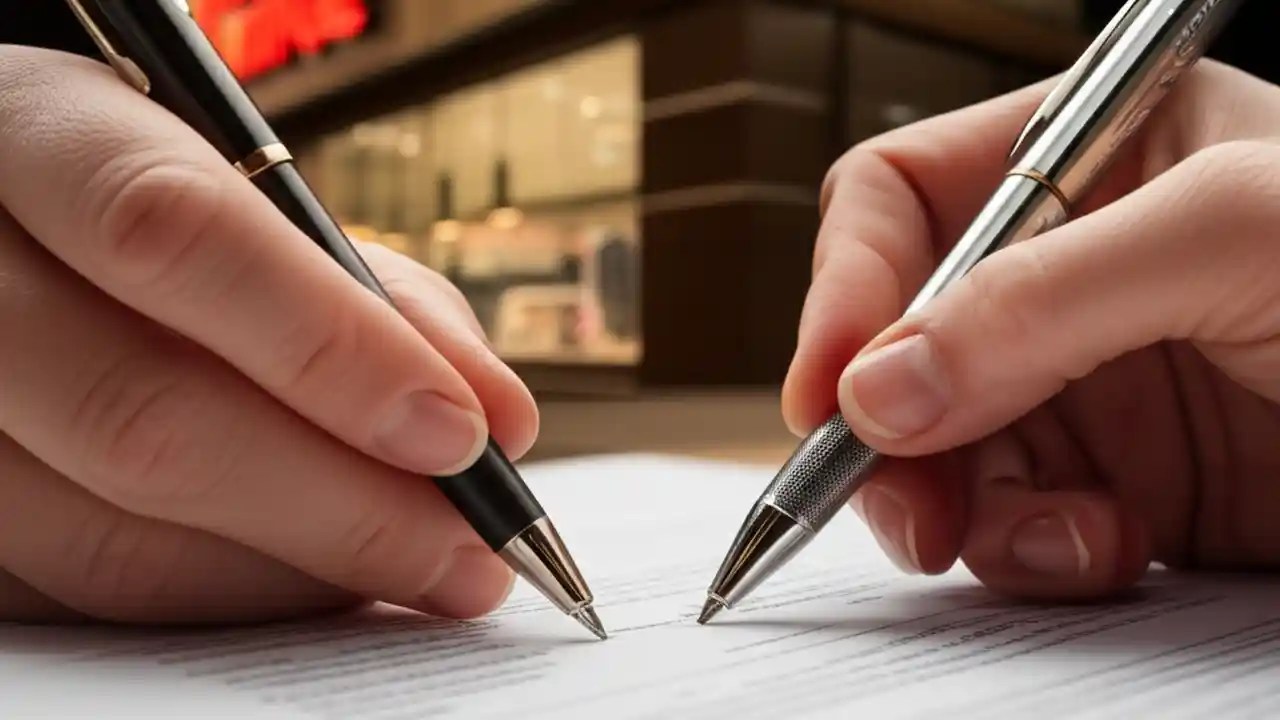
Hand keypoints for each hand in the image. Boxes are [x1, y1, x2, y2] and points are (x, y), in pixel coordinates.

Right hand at [0, 47, 538, 623]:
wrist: (6, 238)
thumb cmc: (160, 208)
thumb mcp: (255, 199)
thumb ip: (376, 294)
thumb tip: (497, 420)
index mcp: (35, 131)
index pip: (169, 233)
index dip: (331, 346)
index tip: (462, 434)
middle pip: (142, 415)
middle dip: (345, 506)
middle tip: (470, 552)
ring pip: (107, 536)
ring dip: (295, 575)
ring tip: (416, 571)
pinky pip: (87, 594)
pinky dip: (226, 598)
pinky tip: (311, 577)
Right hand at [784, 60, 1279, 599]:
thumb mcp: (1234, 236)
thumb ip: (1040, 296)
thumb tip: (881, 385)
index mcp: (1089, 163)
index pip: (902, 204)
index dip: (847, 289)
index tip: (831, 388)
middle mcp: (1070, 275)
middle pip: (899, 342)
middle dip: (886, 425)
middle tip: (895, 492)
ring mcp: (1088, 386)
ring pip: (941, 448)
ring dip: (965, 505)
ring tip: (1055, 531)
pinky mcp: (1122, 484)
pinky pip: (1014, 521)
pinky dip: (1034, 550)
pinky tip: (1105, 545)